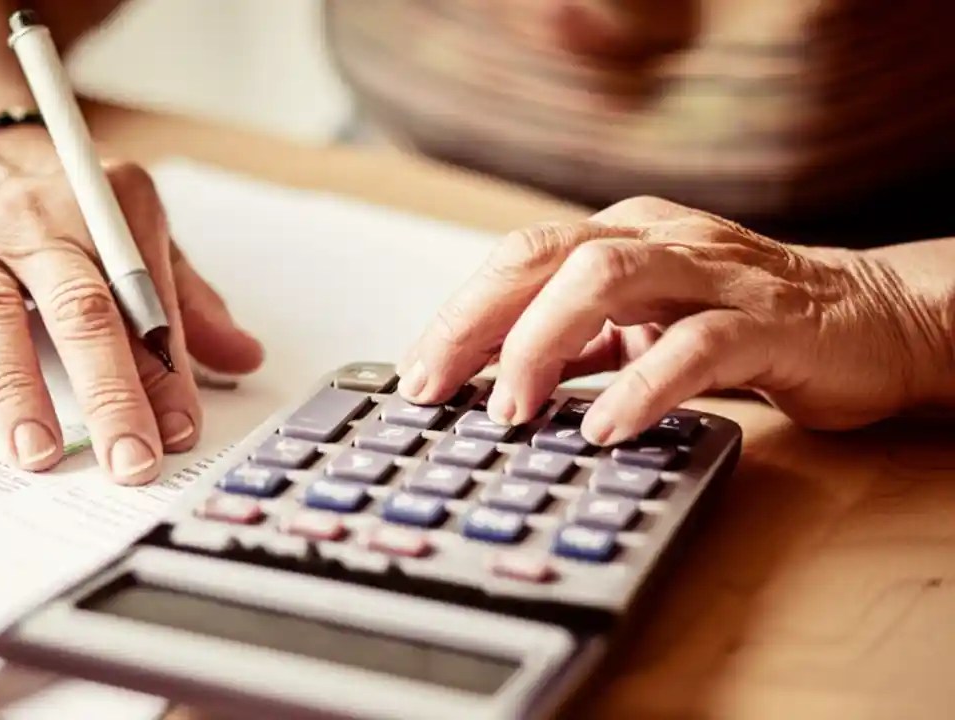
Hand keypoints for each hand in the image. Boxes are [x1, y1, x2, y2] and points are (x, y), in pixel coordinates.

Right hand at [0, 128, 263, 481]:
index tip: (179, 431)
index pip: (149, 300)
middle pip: (83, 310)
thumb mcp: (139, 234)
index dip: (167, 372)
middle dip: (111, 394)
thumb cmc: (68, 208)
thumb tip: (244, 358)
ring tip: (38, 454)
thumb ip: (189, 302)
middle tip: (130, 461)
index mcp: (114, 203)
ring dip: (20, 393)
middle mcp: (44, 214)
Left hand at [398, 196, 948, 443]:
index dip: (458, 313)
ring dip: (541, 345)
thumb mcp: (641, 328)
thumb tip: (485, 381)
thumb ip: (573, 344)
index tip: (415, 374)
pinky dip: (640, 386)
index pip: (518, 258)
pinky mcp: (767, 321)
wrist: (871, 319)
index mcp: (622, 236)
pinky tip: (604, 428)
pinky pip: (695, 345)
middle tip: (433, 389)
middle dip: (474, 321)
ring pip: (606, 280)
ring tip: (511, 412)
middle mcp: (658, 240)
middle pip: (543, 255)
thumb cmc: (742, 325)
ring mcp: (713, 275)